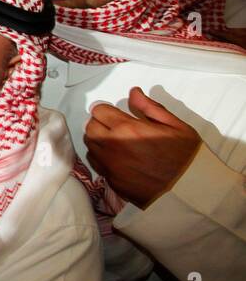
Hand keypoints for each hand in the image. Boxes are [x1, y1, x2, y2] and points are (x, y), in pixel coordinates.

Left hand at [84, 87, 201, 209]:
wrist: (190, 187)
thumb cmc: (186, 154)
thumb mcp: (175, 125)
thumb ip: (150, 107)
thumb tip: (133, 92)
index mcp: (128, 128)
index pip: (98, 111)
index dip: (106, 110)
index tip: (115, 114)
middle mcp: (113, 146)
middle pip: (89, 127)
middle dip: (99, 123)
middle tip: (114, 127)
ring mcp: (110, 165)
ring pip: (90, 146)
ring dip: (98, 141)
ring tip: (115, 142)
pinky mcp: (111, 181)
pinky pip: (96, 164)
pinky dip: (101, 158)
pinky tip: (116, 158)